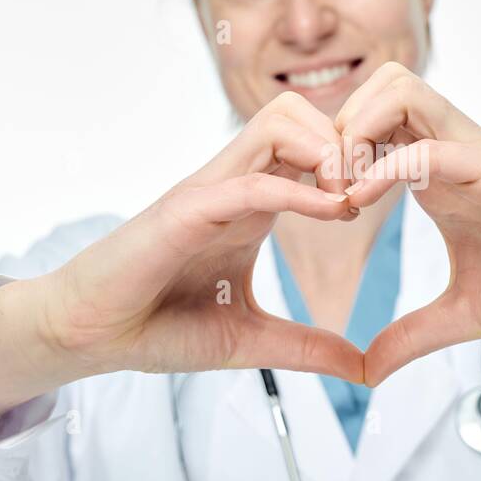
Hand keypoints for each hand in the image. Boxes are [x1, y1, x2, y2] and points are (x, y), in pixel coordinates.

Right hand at [0, 92, 362, 425]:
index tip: (393, 194)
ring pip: (279, 122)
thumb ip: (308, 348)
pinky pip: (252, 179)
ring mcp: (209, 190)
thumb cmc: (156, 326)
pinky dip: (298, 190)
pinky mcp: (185, 209)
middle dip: (350, 138)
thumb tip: (363, 368)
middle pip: (301, 112)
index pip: (313, 146)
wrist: (87, 336)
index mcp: (252, 203)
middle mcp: (233, 183)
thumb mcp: (251, 341)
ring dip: (327, 151)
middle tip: (378, 187)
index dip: (360, 159)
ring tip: (353, 199)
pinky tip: (333, 213)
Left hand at [335, 63, 480, 384]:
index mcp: (432, 174)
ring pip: (396, 89)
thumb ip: (409, 337)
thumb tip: (365, 372)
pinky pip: (427, 144)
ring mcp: (471, 150)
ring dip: (354, 131)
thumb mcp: (460, 315)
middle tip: (315, 187)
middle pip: (373, 88)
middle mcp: (447, 150)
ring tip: (339, 190)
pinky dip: (385, 166)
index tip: (307, 205)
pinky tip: (361, 203)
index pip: (366, 125)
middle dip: (330, 127)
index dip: (327, 153)